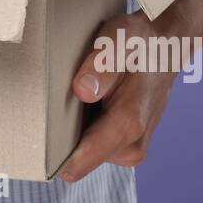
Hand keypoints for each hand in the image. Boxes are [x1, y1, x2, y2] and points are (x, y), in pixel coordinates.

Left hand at [55, 9, 183, 181]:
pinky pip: (95, 147)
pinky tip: (91, 108)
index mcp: (128, 123)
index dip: (55, 156)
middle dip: (64, 137)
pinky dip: (87, 129)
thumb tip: (81, 90)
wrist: (164, 48)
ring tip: (82, 102)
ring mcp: (131, 150)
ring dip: (77, 131)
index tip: (37, 149)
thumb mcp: (115, 44)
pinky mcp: (128, 148)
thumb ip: (99, 68)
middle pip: (78, 158)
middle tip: (64, 104)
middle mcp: (132, 145)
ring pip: (85, 153)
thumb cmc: (136, 44)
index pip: (82, 159)